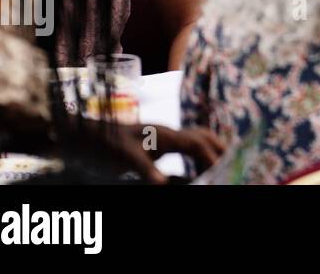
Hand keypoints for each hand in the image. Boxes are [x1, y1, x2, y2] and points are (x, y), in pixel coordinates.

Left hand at [105, 123, 225, 182]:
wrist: (90, 134)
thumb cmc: (107, 144)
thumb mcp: (126, 158)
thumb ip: (147, 170)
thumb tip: (163, 186)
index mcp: (165, 135)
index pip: (197, 144)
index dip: (212, 158)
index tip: (220, 172)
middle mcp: (168, 133)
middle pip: (203, 136)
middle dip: (218, 148)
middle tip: (229, 164)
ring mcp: (163, 135)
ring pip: (195, 137)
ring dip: (209, 148)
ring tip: (218, 163)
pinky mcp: (157, 141)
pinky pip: (185, 144)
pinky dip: (197, 151)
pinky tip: (194, 163)